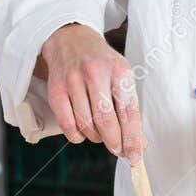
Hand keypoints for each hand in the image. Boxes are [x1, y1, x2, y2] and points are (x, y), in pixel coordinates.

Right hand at [37, 23, 142, 160]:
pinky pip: (67, 123)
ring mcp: (73, 81)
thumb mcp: (122, 76)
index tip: (135, 155)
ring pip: (86, 123)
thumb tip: (139, 144)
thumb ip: (129, 108)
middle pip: (105, 119)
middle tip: (118, 150)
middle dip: (114, 141)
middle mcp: (96, 74)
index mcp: (119, 70)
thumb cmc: (102, 63)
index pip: (128, 110)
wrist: (71, 40)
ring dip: (96, 137)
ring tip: (101, 135)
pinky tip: (82, 132)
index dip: (132, 136)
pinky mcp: (56, 90)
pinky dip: (76, 135)